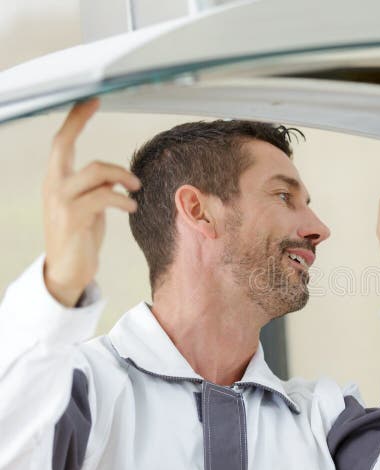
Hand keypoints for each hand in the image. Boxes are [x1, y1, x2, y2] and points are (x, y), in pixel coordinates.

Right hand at [42, 100, 140, 306]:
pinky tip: (131, 207)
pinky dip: (122, 199)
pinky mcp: (72, 217)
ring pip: (94, 171)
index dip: (74, 119)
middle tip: (107, 115)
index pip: (60, 141)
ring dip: (122, 176)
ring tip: (135, 188)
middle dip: (83, 127)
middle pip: (65, 145)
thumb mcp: (90, 205)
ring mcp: (60, 200)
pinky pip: (103, 196)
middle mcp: (53, 185)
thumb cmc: (81, 235)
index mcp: (56, 179)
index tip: (90, 100)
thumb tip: (119, 176)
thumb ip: (98, 186)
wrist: (69, 269)